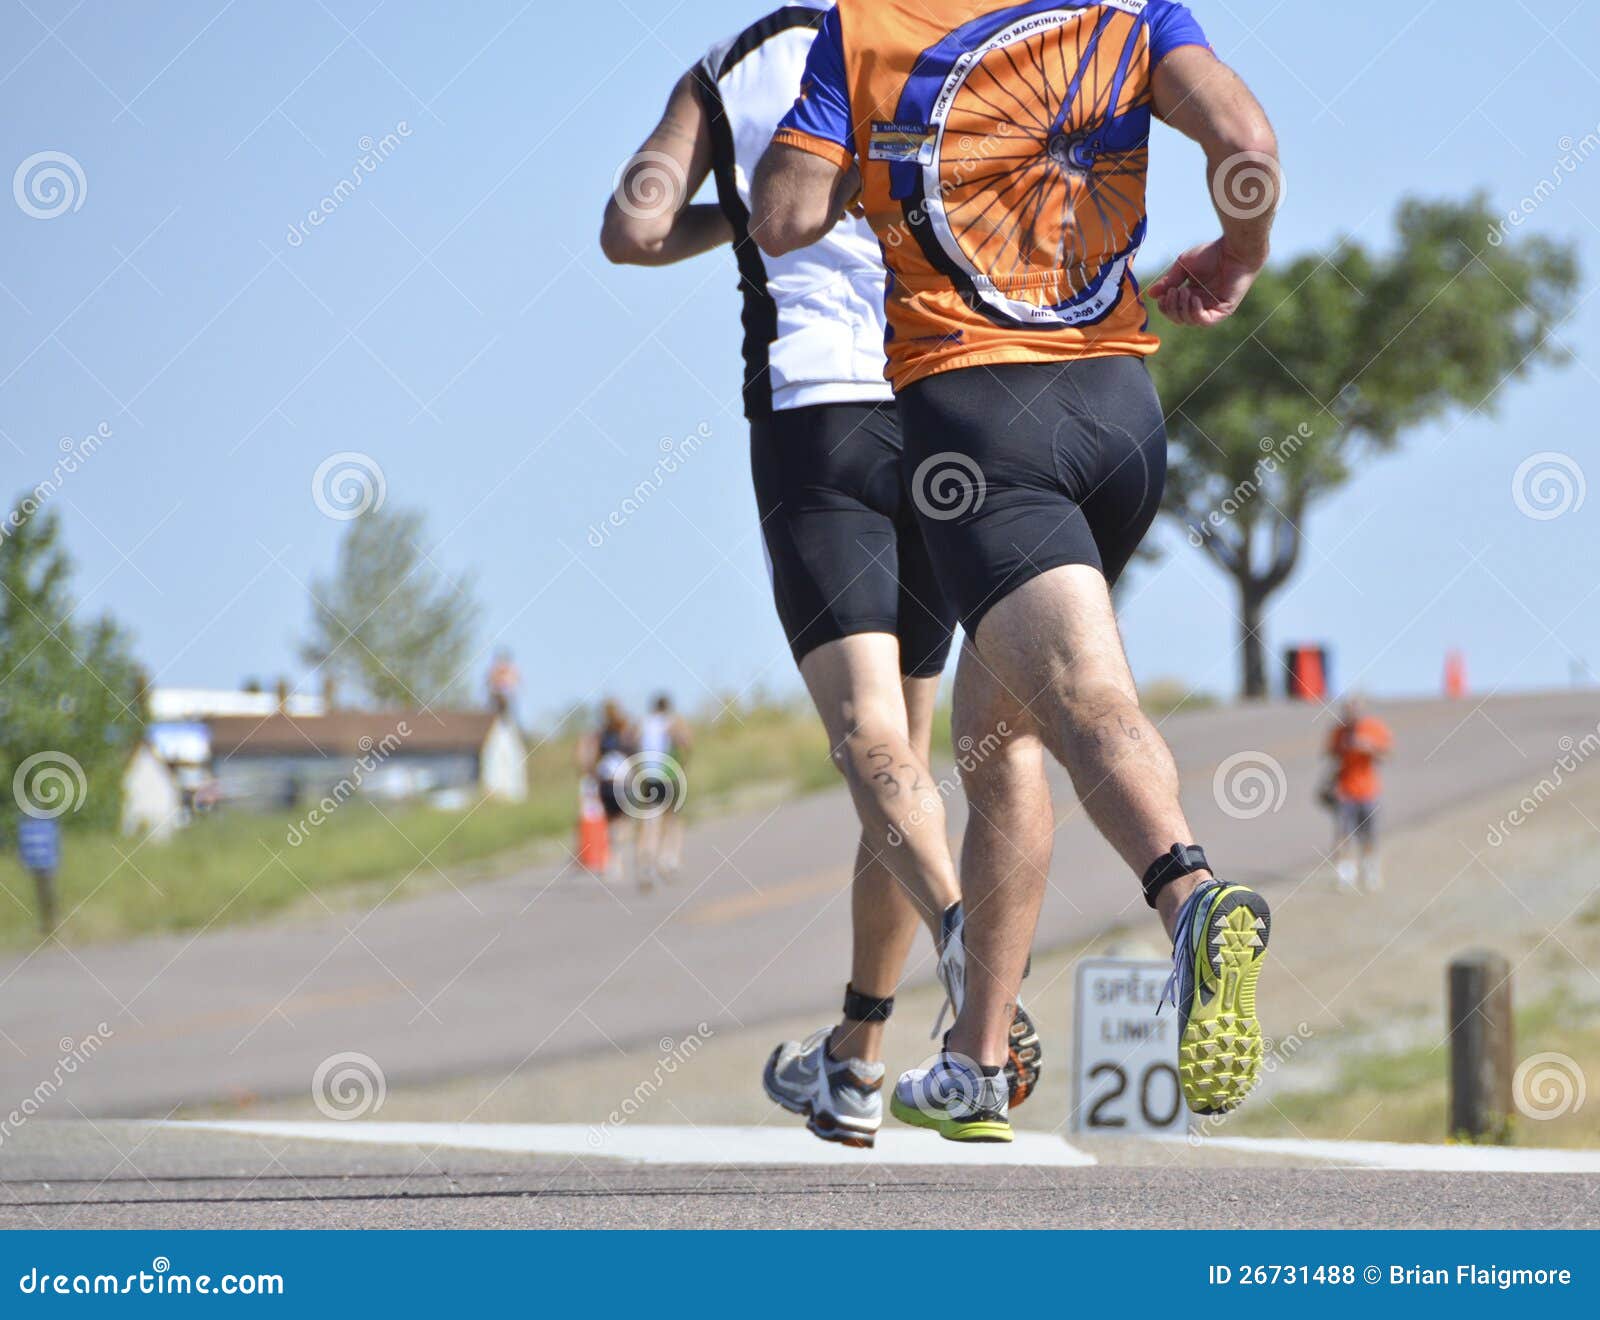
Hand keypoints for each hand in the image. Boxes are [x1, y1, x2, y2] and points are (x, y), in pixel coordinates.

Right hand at [1148, 239, 1263, 326]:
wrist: (1234, 249)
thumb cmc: (1211, 253)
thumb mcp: (1183, 266)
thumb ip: (1168, 281)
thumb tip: (1150, 295)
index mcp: (1192, 293)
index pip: (1174, 310)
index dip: (1165, 307)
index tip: (1162, 295)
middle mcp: (1202, 303)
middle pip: (1179, 319)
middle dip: (1172, 308)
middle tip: (1174, 291)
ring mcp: (1213, 308)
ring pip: (1190, 321)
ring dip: (1182, 308)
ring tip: (1184, 291)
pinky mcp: (1224, 310)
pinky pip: (1206, 321)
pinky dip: (1196, 313)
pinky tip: (1195, 298)